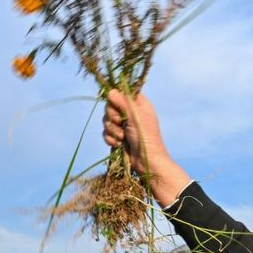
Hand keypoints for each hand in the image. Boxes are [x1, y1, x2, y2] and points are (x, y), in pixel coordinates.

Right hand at [101, 90, 189, 206]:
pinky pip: (106, 132)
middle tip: (121, 123)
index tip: (118, 106)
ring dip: (112, 130)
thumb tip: (110, 90)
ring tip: (123, 137)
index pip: (122, 92)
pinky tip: (119, 144)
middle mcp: (131, 112)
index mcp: (139, 104)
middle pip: (110, 106)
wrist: (146, 162)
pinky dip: (111, 139)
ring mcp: (124, 125)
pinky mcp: (118, 136)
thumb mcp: (135, 117)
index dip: (116, 98)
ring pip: (106, 120)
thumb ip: (123, 103)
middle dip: (112, 117)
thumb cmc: (146, 138)